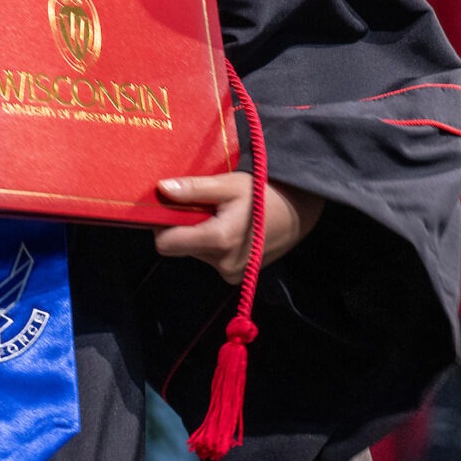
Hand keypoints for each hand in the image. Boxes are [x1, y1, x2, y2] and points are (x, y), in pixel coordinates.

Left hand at [153, 176, 322, 283]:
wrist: (299, 211)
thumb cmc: (264, 193)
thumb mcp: (228, 185)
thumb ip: (194, 190)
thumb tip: (161, 189)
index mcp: (218, 241)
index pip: (166, 244)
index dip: (162, 225)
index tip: (171, 206)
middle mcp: (223, 263)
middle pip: (181, 247)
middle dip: (184, 226)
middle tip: (202, 206)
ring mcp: (232, 272)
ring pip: (195, 252)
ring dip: (200, 234)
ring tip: (221, 215)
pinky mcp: (239, 275)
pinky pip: (211, 258)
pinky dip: (213, 244)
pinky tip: (230, 227)